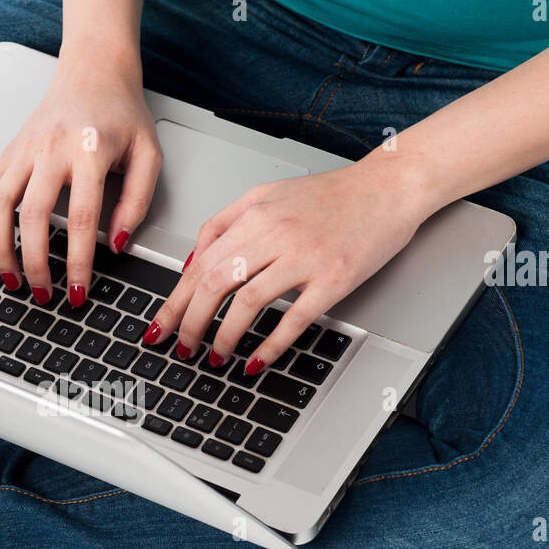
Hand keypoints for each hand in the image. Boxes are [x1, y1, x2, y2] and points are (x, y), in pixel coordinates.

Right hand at [0, 56, 161, 305]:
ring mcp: (24, 148)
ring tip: (9, 278)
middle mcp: (50, 148)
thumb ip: (137, 201)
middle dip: (34, 263)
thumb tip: (116, 244)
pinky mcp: (9, 151)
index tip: (77, 291)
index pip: (81, 218)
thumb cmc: (123, 112)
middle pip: (31, 216)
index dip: (76, 262)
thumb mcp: (148, 155)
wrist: (94, 70)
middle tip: (43, 294)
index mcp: (89, 149)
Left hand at [145, 158, 429, 372]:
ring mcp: (305, 257)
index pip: (199, 264)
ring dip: (223, 337)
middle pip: (214, 284)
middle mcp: (275, 234)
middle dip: (189, 323)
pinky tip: (255, 361)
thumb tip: (190, 262)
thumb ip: (224, 223)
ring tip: (214, 356)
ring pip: (246, 303)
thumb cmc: (331, 195)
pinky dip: (269, 345)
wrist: (388, 187)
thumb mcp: (266, 194)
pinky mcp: (334, 279)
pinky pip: (293, 319)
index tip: (160, 325)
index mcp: (254, 214)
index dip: (174, 300)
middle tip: (182, 347)